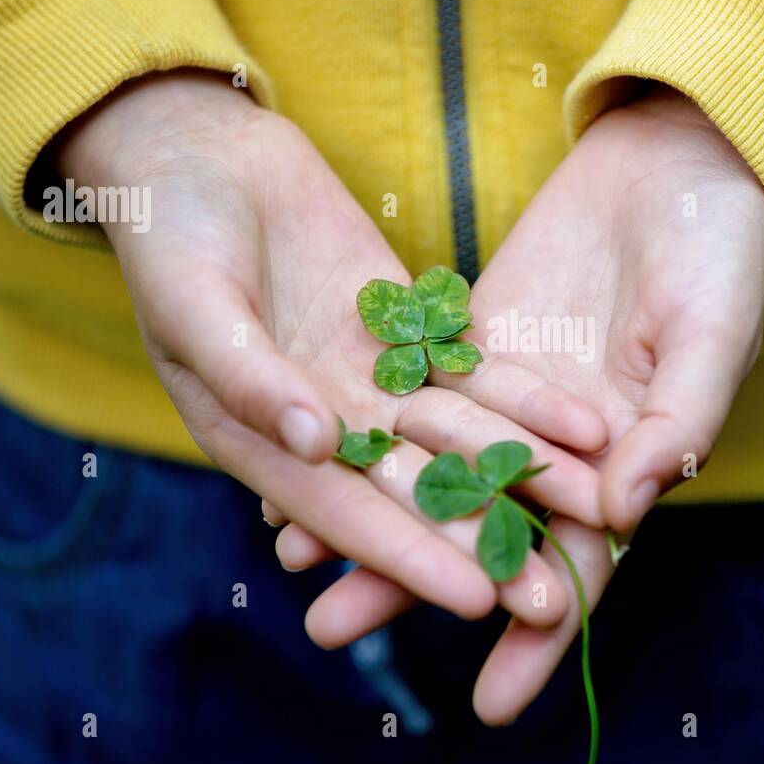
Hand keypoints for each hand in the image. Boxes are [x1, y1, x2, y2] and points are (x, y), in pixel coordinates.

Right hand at [55, 69, 605, 625]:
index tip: (474, 600)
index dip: (409, 559)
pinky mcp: (409, 331)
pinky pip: (476, 372)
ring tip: (593, 509)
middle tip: (551, 600)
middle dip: (483, 546)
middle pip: (416, 497)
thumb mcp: (194, 305)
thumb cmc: (171, 237)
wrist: (202, 163)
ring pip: (461, 439)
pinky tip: (584, 425)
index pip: (347, 517)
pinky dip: (528, 398)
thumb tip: (315, 442)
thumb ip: (249, 376)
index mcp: (265, 446)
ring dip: (524, 476)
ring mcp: (374, 381)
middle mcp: (329, 429)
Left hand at [289, 85, 763, 722]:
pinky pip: (410, 395)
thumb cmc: (717, 256)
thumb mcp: (711, 337)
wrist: (677, 166)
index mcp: (626, 466)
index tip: (492, 702)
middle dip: (410, 583)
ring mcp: (512, 396)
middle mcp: (560, 446)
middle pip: (479, 531)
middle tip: (332, 630)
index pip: (577, 568)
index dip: (538, 635)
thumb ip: (676, 422)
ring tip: (292, 561)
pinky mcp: (474, 341)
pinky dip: (362, 431)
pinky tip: (305, 458)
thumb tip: (625, 510)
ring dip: (366, 514)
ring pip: (431, 470)